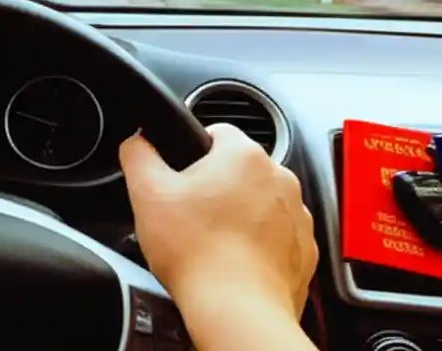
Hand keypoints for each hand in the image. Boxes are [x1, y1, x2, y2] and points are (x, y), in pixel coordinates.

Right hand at [119, 123, 316, 319]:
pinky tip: (234, 261)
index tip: (180, 181)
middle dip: (215, 188)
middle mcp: (279, 178)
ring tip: (212, 243)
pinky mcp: (303, 248)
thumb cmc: (198, 254)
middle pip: (239, 170)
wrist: (237, 310)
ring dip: (239, 215)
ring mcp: (297, 215)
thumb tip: (137, 141)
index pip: (216, 132)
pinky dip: (258, 245)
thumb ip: (139, 154)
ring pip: (260, 203)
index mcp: (244, 155)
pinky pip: (277, 236)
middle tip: (191, 216)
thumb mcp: (147, 194)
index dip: (191, 154)